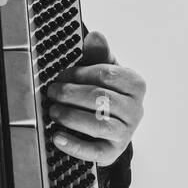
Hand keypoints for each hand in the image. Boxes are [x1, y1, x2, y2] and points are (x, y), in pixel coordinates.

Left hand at [45, 31, 145, 165]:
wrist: (112, 127)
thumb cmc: (106, 94)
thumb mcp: (104, 72)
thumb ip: (98, 55)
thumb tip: (95, 35)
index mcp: (135, 85)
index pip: (107, 75)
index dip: (80, 74)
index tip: (61, 75)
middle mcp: (135, 110)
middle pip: (100, 98)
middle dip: (71, 94)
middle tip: (52, 92)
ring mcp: (125, 133)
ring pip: (96, 124)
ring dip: (69, 116)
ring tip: (53, 110)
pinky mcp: (113, 152)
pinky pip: (93, 151)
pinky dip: (73, 145)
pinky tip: (57, 136)